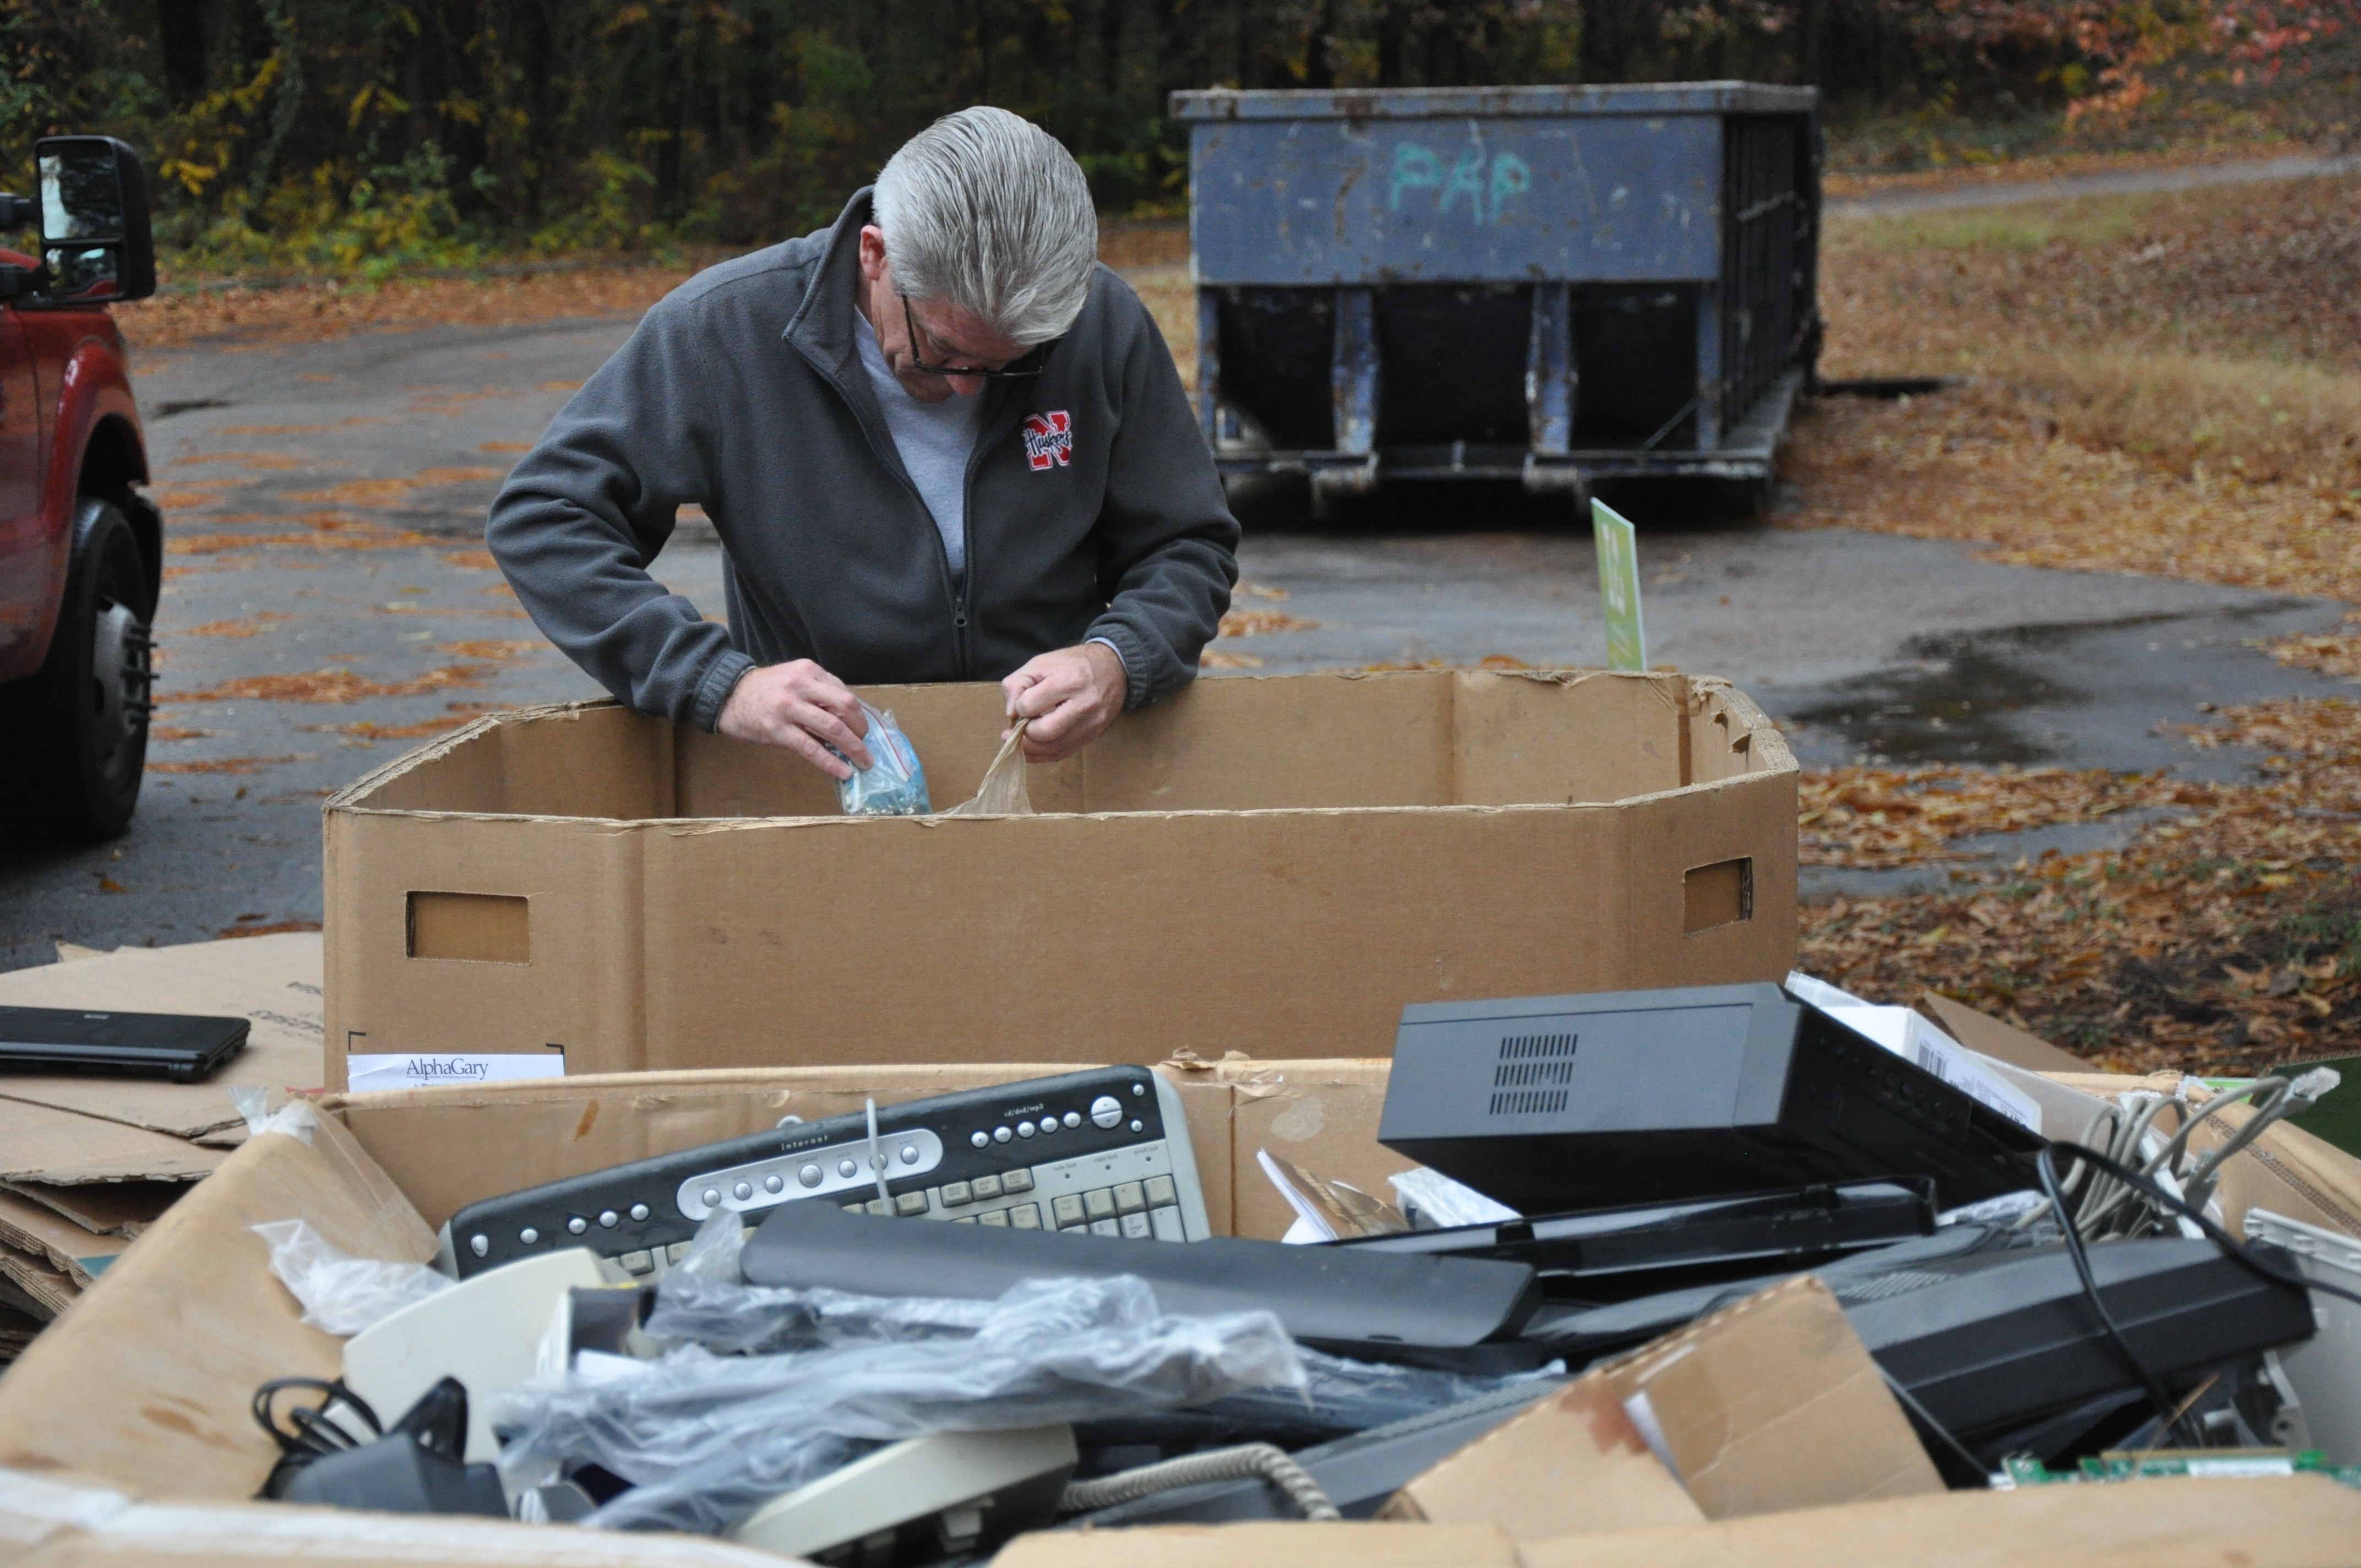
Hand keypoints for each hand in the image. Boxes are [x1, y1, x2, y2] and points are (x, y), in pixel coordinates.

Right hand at [717, 659, 871, 779]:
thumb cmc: (765, 691)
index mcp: (809, 671)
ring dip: (853, 748)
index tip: (863, 729)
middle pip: (844, 707)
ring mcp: (789, 707)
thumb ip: (818, 691)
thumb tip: (849, 718)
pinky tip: (842, 771)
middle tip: (866, 745)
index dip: (858, 714)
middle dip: (861, 730)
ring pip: (832, 728)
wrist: (727, 695)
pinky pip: (811, 748)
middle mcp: (801, 685)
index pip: (843, 693)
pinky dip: (831, 762)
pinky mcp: (778, 730)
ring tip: (863, 762)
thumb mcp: (794, 679)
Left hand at [1003, 643, 1125, 762]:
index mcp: (1070, 680)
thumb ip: (1017, 685)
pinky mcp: (1093, 736)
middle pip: (1044, 732)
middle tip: (1019, 725)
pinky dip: (1042, 754)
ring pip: (1053, 749)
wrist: (1112, 669)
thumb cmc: (1072, 665)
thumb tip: (1012, 715)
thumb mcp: (1040, 663)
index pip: (1031, 705)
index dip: (1019, 706)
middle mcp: (1085, 704)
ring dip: (1030, 748)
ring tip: (1019, 738)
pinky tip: (1032, 747)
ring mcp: (1092, 723)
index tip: (1022, 702)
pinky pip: (1062, 754)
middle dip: (1024, 732)